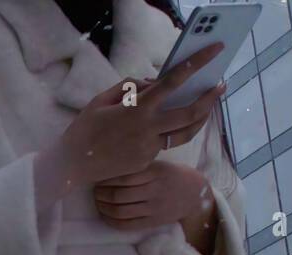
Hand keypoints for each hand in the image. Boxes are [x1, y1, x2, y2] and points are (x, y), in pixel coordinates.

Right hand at [44, 42, 224, 192]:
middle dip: (211, 98)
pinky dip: (168, 132)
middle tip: (219, 86)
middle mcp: (148, 128)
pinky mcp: (146, 160)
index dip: (197, 63)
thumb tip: (154, 83)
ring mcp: (149, 147)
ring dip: (201, 118)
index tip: (214, 51)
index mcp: (137, 109)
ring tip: (206, 107)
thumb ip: (130, 87)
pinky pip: (163, 143)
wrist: (72, 165)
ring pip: (185, 132)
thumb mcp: (102, 100)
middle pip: (191, 113)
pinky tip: (167, 126)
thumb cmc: (84, 130)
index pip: (174, 81)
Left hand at [94, 160, 217, 252]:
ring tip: (98, 201)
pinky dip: (111, 220)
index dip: (106, 180)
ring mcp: (154, 208)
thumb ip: (139, 167)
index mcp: (156, 172)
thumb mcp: (160, 165)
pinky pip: (126, 225)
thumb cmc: (172, 176)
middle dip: (101, 194)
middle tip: (95, 191)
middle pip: (119, 195)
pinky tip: (105, 215)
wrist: (195, 194)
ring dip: (103, 207)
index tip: (98, 178)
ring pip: (120, 211)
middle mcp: (155, 190)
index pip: (124, 177)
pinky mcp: (153, 222)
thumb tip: (109, 168)